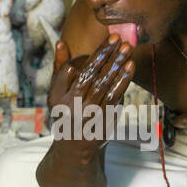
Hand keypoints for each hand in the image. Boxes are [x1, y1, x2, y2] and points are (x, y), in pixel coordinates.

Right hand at [47, 35, 134, 150]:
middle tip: (117, 38)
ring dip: (116, 64)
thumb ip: (59, 67)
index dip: (85, 57)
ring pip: (103, 84)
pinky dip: (123, 80)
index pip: (68, 71)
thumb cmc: (66, 113)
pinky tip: (130, 67)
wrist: (73, 148)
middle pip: (88, 75)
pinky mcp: (101, 120)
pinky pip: (114, 96)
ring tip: (127, 48)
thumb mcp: (57, 93)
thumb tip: (61, 42)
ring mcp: (86, 114)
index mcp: (56, 96)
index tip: (101, 45)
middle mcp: (69, 105)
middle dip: (104, 54)